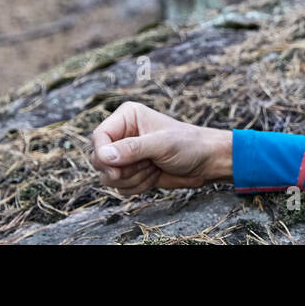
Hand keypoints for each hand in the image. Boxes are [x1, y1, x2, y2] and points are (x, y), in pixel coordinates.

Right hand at [89, 101, 232, 195]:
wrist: (206, 162)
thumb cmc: (189, 145)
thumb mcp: (162, 144)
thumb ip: (132, 149)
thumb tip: (104, 156)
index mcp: (127, 117)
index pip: (99, 137)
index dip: (103, 155)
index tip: (116, 168)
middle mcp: (122, 134)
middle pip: (98, 160)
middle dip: (121, 170)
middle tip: (146, 164)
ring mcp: (125, 155)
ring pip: (108, 177)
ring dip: (132, 179)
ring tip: (154, 167)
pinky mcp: (131, 172)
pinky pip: (119, 188)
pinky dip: (137, 187)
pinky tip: (154, 176)